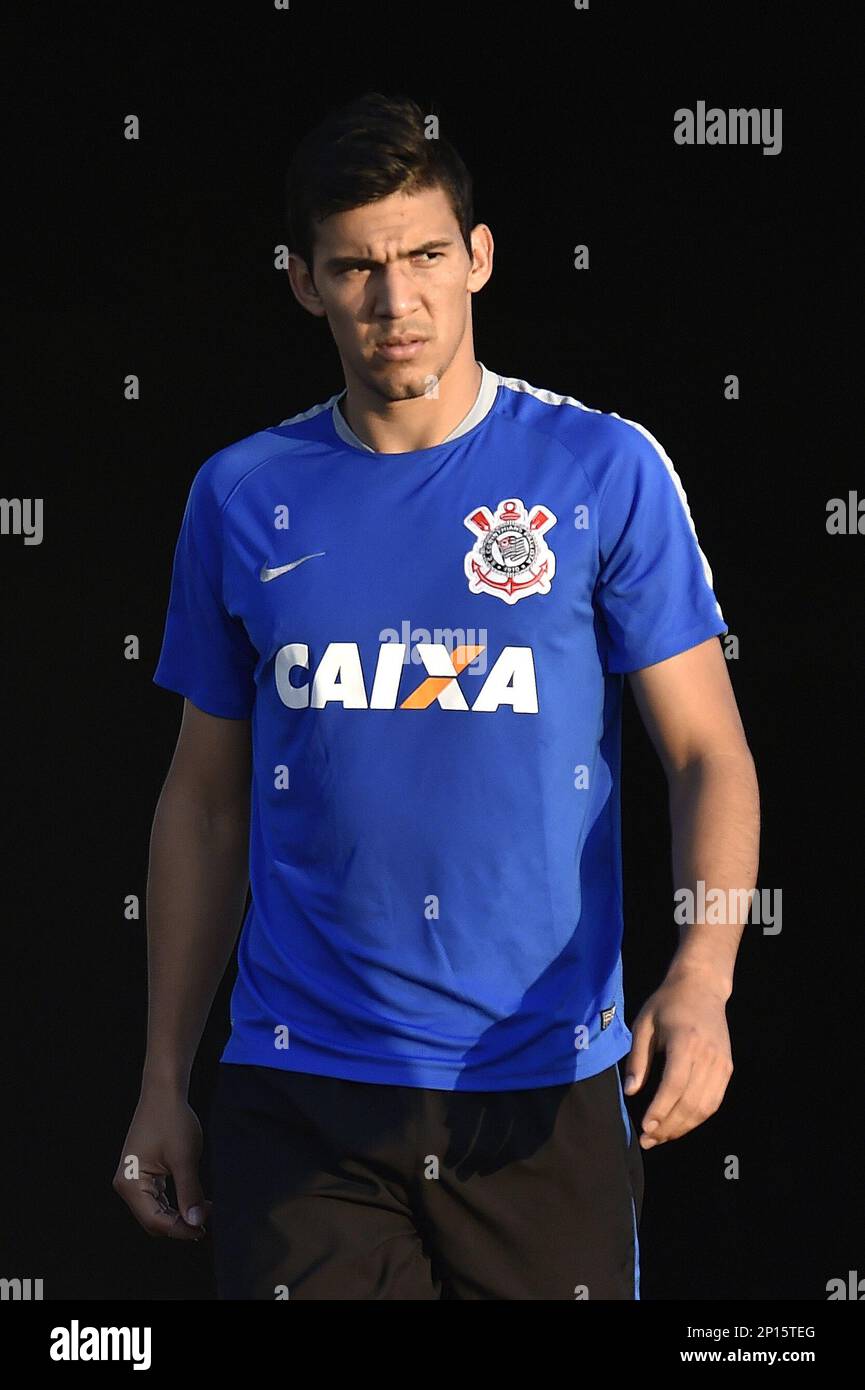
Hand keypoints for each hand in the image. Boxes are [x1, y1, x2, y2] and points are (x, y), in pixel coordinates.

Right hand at [112, 1088, 211, 1238]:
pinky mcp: (142, 1174)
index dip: (180, 1229)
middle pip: (153, 1220)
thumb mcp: (185, 1158)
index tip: (203, 1229)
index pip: (154, 1221)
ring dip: (178, 1214)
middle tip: (206, 1221)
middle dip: (179, 1224)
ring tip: (203, 1210)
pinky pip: (157, 1199)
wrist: (164, 1093)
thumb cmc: (172, 1120)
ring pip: (155, 1211)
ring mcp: (132, 1179)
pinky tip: (193, 1200)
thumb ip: (190, 1193)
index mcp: (130, 1183)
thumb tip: (196, 1222)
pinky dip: (174, 1203)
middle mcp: (127, 1184)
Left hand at [622, 972, 733, 1148]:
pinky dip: (697, 1117)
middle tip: (648, 1140)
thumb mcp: (644, 1024)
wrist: (702, 987)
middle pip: (690, 1102)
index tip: (645, 1127)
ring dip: (683, 1127)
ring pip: (705, 1107)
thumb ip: (638, 1059)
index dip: (660, 1110)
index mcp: (686, 1042)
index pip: (674, 1086)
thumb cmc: (667, 1004)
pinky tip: (680, 1124)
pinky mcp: (727, 1068)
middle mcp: (708, 1056)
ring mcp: (721, 1064)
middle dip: (669, 1126)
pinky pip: (714, 1101)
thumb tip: (631, 1092)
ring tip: (661, 1137)